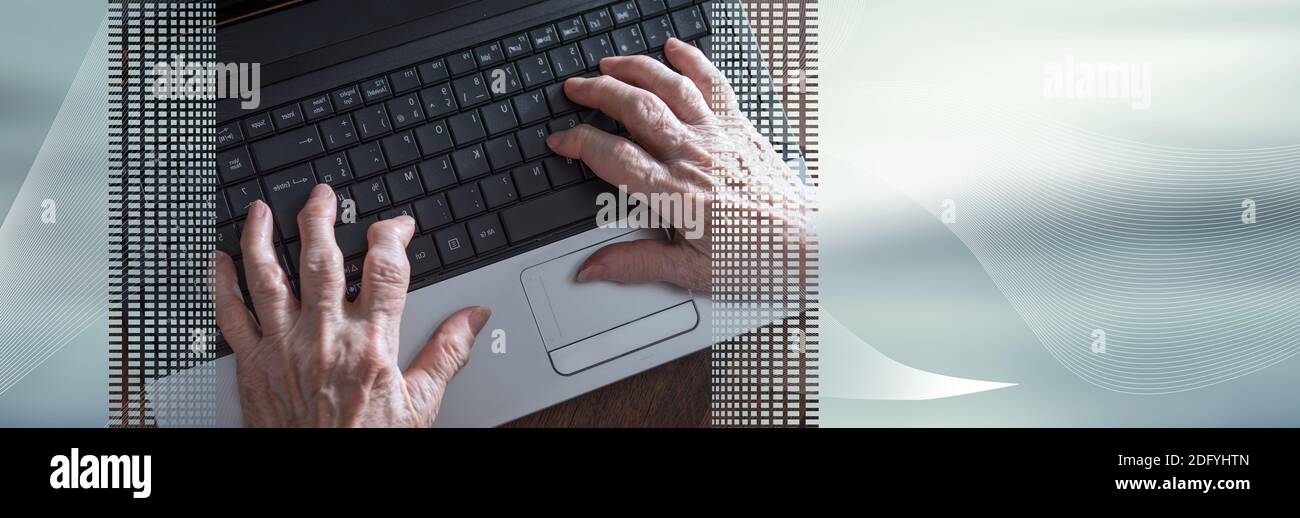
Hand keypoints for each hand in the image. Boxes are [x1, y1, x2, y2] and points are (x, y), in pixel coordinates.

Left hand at [213, 185, 489, 426]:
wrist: (324, 483)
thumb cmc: (369, 445)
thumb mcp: (421, 405)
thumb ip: (446, 354)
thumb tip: (472, 318)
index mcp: (371, 344)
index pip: (385, 270)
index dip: (392, 236)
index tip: (396, 224)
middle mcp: (325, 337)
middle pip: (320, 260)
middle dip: (321, 219)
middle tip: (322, 196)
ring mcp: (283, 348)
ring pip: (269, 277)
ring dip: (262, 238)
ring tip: (262, 211)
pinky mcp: (252, 365)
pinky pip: (229, 316)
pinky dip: (220, 285)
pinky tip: (217, 261)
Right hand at [547, 38, 811, 291]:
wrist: (812, 242)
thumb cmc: (759, 258)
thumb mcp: (691, 273)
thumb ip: (636, 265)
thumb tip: (591, 268)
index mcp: (677, 194)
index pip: (614, 157)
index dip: (580, 143)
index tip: (560, 139)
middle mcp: (696, 156)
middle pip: (636, 109)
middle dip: (597, 93)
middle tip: (573, 88)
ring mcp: (719, 135)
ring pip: (669, 86)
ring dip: (635, 69)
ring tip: (608, 64)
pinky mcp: (740, 126)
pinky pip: (713, 82)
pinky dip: (691, 59)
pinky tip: (673, 48)